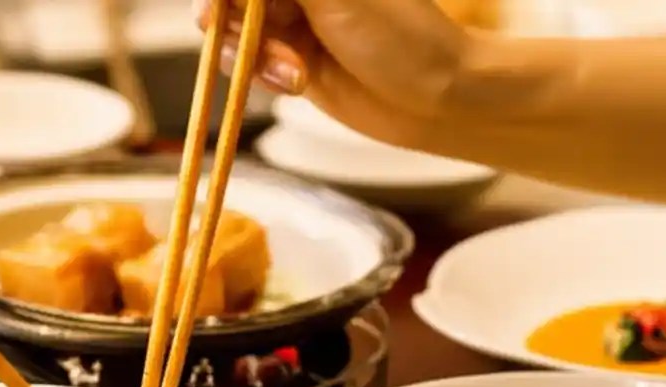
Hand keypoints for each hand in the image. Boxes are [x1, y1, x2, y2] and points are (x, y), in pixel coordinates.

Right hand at [195, 0, 472, 145]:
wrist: (435, 98)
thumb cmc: (399, 35)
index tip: (231, 9)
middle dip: (238, 23)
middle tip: (258, 41)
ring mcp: (290, 16)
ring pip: (231, 28)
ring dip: (254, 56)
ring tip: (295, 75)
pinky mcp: (287, 55)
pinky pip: (246, 62)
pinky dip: (262, 75)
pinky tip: (296, 83)